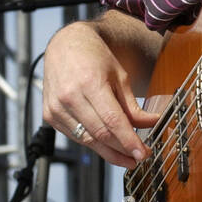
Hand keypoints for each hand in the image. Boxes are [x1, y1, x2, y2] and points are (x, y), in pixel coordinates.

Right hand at [42, 21, 157, 168]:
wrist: (66, 45)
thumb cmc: (94, 58)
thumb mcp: (120, 76)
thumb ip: (133, 105)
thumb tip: (151, 124)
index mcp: (89, 83)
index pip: (112, 120)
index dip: (129, 141)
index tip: (143, 154)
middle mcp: (69, 96)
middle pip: (100, 134)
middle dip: (123, 150)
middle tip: (139, 157)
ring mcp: (56, 107)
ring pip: (87, 140)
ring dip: (109, 152)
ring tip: (127, 157)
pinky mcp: (50, 115)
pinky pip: (75, 137)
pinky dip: (93, 143)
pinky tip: (107, 145)